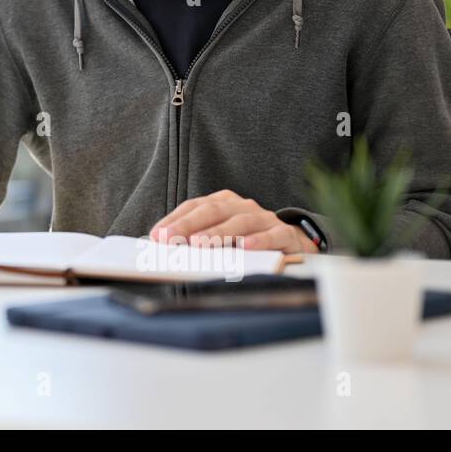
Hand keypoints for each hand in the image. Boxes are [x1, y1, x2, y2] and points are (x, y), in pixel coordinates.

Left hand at [149, 190, 316, 254]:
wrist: (294, 242)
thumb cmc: (248, 240)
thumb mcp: (222, 236)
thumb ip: (198, 238)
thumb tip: (165, 248)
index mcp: (224, 203)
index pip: (195, 206)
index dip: (175, 220)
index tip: (156, 235)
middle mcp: (243, 206)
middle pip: (213, 211)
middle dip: (188, 225)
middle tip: (170, 239)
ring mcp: (264, 218)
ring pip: (239, 222)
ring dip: (218, 233)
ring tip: (200, 244)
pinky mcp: (285, 234)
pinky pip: (272, 235)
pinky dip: (259, 240)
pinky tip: (245, 247)